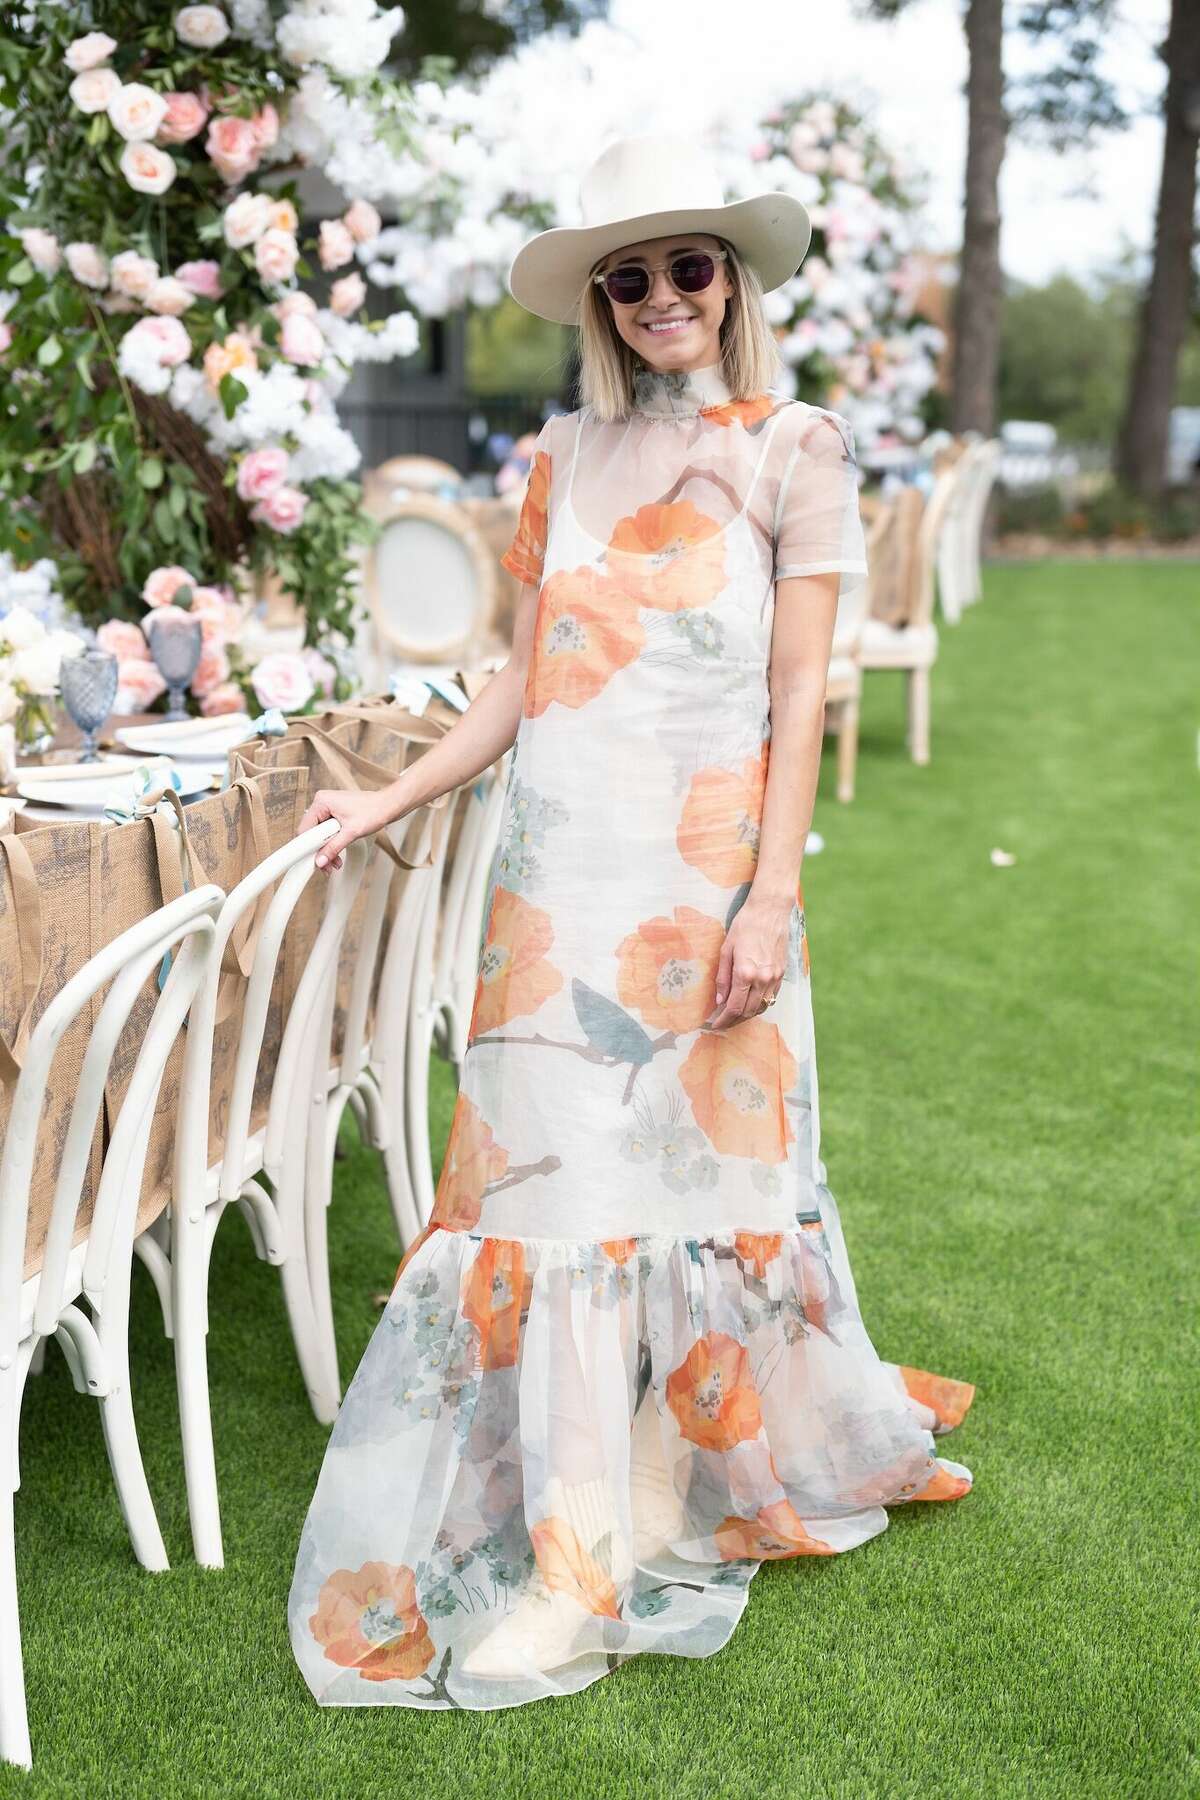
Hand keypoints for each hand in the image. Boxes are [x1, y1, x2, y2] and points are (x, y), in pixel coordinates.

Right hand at [300, 787, 388, 871]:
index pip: (305, 828)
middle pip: (312, 833)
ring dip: (327, 850)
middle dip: (320, 851)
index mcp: (322, 802)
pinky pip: (327, 832)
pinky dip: (332, 844)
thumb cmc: (374, 812)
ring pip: (320, 834)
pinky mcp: (335, 814)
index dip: (307, 847)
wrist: (389, 806)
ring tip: (336, 864)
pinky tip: (338, 856)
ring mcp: (328, 808)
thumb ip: (333, 847)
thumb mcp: (351, 833)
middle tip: (327, 867)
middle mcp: (322, 803)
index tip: (312, 862)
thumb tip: (320, 861)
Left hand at [706, 892, 789, 1030]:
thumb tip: (719, 1000)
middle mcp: (762, 979)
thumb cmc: (745, 925)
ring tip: (735, 1016)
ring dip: (747, 1015)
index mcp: (745, 973)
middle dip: (734, 1021)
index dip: (723, 1019)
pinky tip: (750, 1003)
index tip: (715, 1024)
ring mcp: (774, 977)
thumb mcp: (726, 949)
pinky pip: (771, 997)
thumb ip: (723, 977)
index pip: (734, 1007)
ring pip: (762, 1007)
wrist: (770, 910)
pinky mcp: (782, 973)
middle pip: (748, 1012)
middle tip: (723, 1023)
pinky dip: (760, 1004)